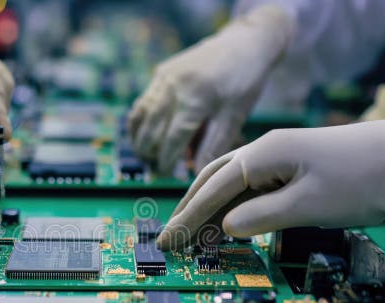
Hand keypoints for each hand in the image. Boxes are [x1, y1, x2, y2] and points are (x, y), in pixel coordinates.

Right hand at [127, 4, 294, 174]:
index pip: (172, 140)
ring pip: (141, 116)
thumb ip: (213, 147)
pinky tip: (143, 136)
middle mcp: (174, 87)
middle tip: (156, 170)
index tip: (166, 176)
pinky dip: (139, 122)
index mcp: (195, 99)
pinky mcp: (161, 72)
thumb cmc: (244, 83)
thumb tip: (196, 175)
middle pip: (151, 130)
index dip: (166, 161)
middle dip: (150, 155)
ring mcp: (164, 78)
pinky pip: (143, 102)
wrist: (244, 44)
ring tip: (146, 157)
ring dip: (140, 141)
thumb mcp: (234, 117)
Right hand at [156, 120, 384, 250]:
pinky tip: (226, 224)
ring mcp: (278, 158)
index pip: (213, 188)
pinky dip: (232, 207)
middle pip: (214, 180)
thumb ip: (261, 217)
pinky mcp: (291, 169)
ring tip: (190, 236)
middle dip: (189, 210)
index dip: (188, 217)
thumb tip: (224, 228)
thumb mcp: (308, 206)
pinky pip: (250, 188)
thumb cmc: (359, 181)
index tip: (168, 242)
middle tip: (170, 240)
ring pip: (230, 184)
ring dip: (208, 209)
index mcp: (263, 154)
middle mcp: (264, 151)